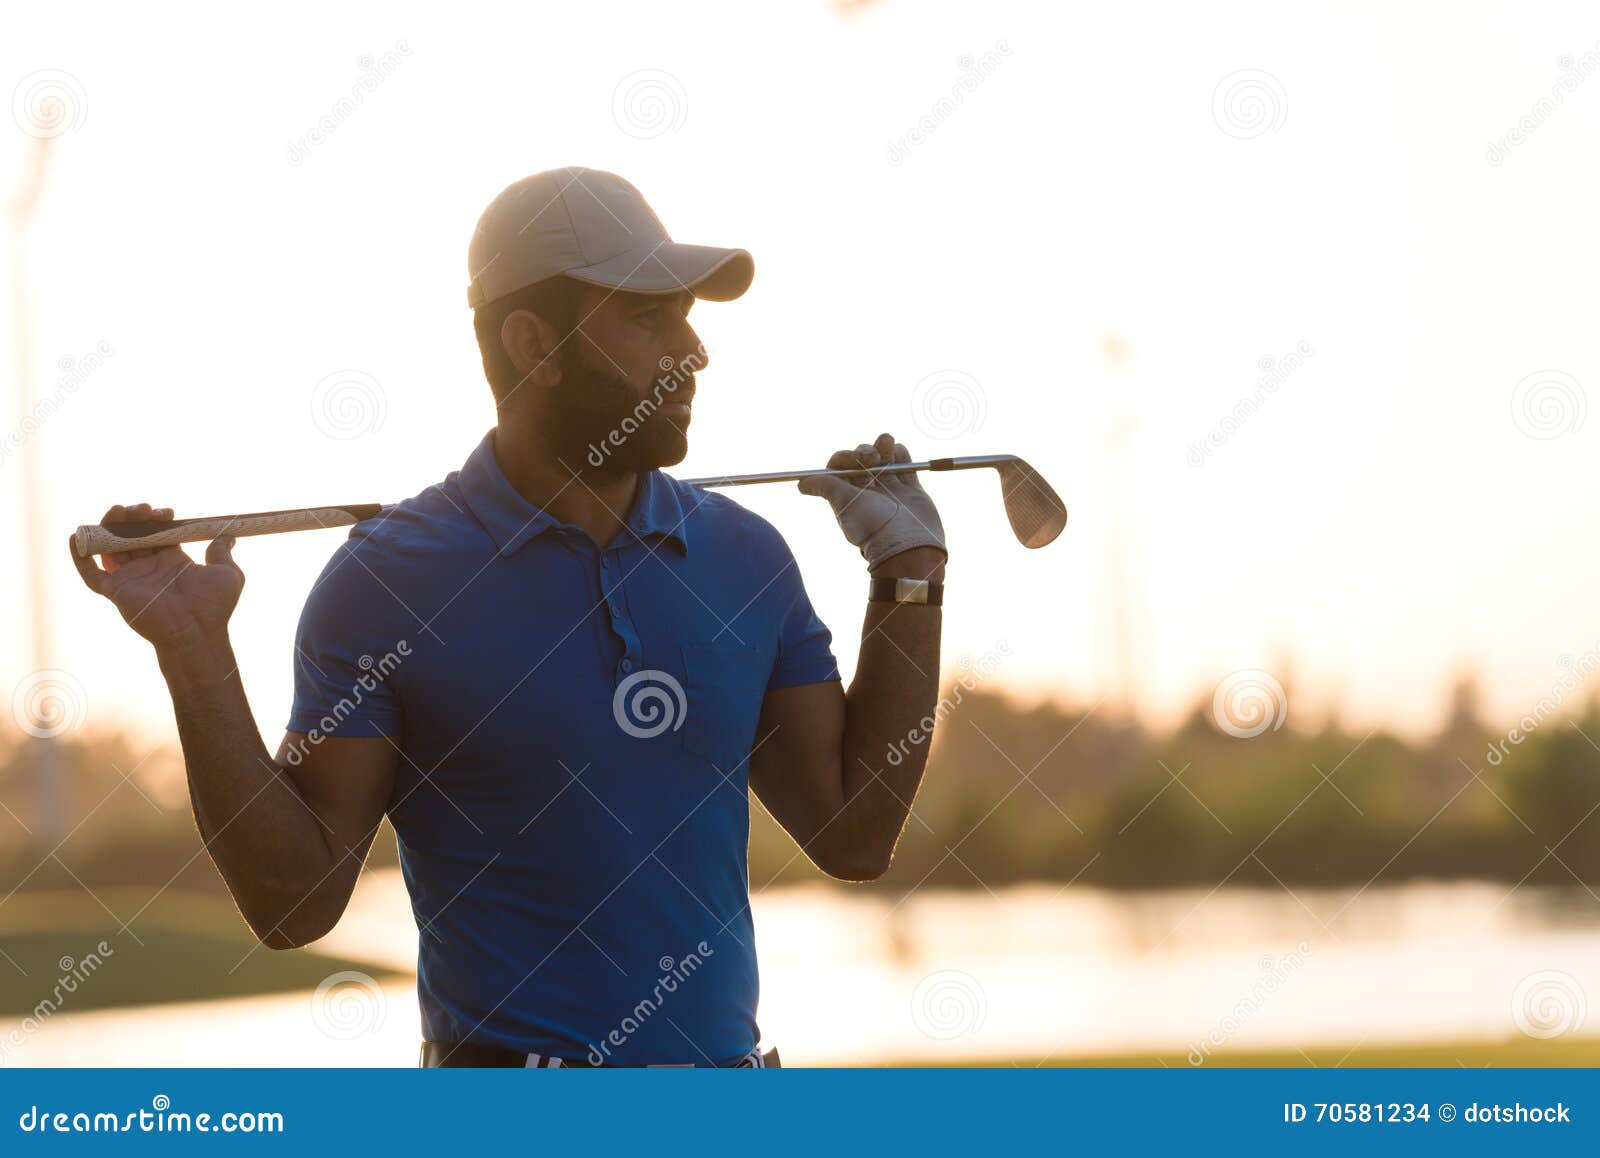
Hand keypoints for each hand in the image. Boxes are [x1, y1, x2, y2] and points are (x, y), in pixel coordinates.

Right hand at [70, 504, 244, 650]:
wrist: (197, 630)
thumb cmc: (214, 606)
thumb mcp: (227, 574)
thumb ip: (222, 553)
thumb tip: (229, 536)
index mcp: (172, 562)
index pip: (157, 534)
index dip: (157, 520)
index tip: (166, 512)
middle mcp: (149, 568)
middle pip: (132, 537)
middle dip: (133, 518)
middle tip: (142, 509)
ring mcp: (130, 579)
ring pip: (111, 548)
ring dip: (110, 527)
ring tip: (118, 510)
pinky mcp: (115, 591)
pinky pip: (90, 574)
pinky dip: (79, 557)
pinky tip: (74, 537)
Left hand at [798, 433, 945, 567]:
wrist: (907, 544)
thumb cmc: (873, 526)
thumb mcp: (843, 504)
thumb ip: (825, 486)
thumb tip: (800, 484)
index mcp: (849, 494)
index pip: (840, 467)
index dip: (843, 458)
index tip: (851, 459)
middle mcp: (868, 491)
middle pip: (862, 459)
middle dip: (865, 451)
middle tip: (872, 457)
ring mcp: (890, 488)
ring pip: (884, 457)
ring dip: (884, 445)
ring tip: (887, 443)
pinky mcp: (910, 488)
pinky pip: (904, 463)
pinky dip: (901, 453)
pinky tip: (899, 453)